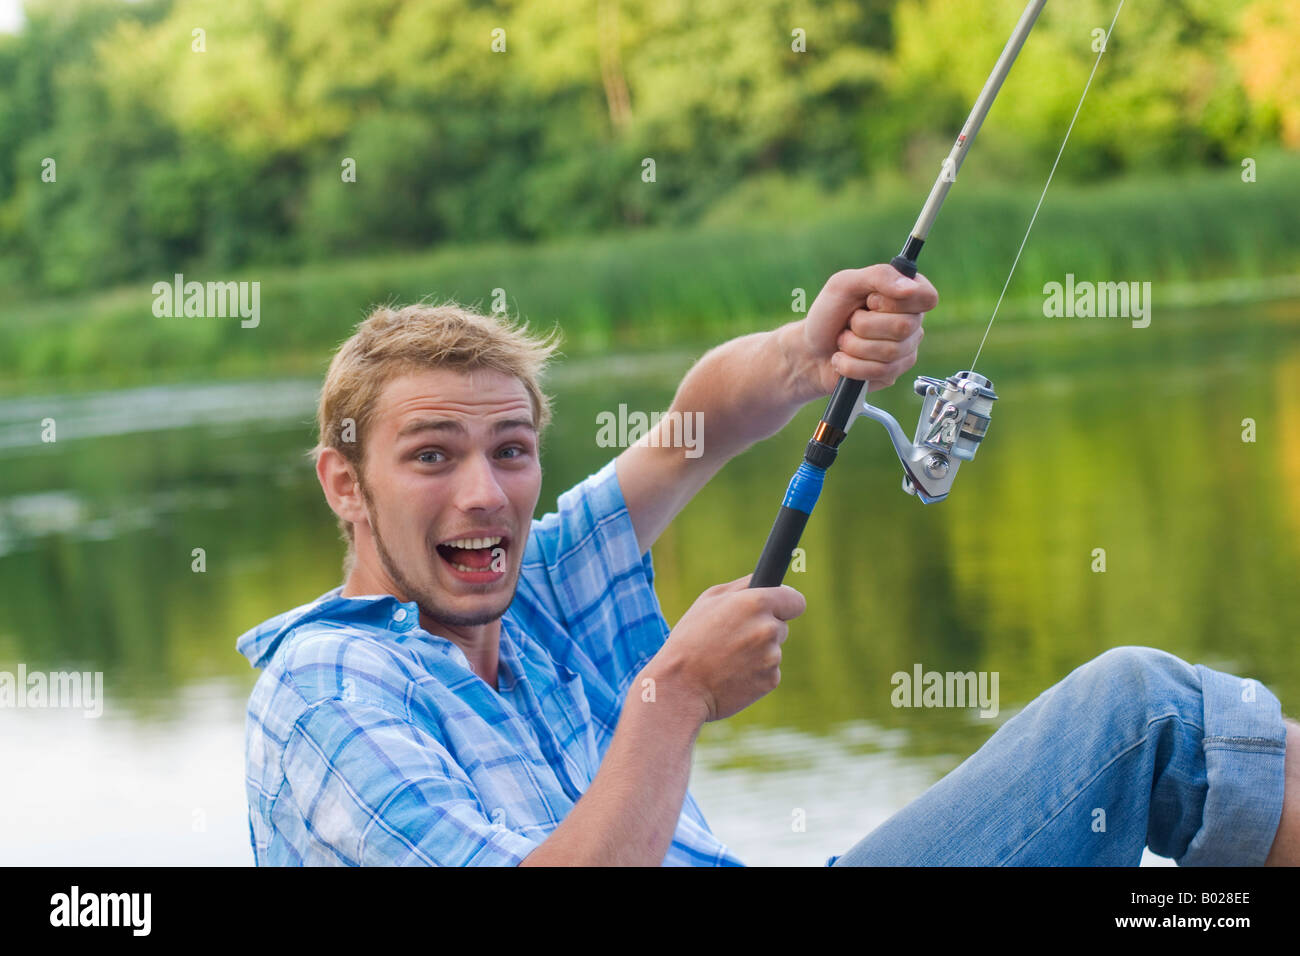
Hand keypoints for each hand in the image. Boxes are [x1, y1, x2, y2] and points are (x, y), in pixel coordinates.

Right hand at [646, 574, 806, 722]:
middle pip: (782, 625)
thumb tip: (767, 582)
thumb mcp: (708, 600)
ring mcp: (772, 657)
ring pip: (773, 649)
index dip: (786, 603)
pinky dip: (755, 672)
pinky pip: (769, 671)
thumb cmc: (690, 639)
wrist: (681, 687)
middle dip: (764, 629)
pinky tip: (732, 674)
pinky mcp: (771, 680)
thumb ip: (742, 586)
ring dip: (757, 652)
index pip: (795, 600)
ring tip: (727, 657)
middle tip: (733, 637)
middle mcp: (769, 628)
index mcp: (756, 602)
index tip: (780, 608)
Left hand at [798, 264, 937, 395]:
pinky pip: (879, 371)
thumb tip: (911, 286)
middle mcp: (912, 321)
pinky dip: (851, 365)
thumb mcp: (845, 283)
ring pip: (889, 352)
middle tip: (850, 322)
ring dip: (854, 346)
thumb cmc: (828, 314)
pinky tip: (843, 359)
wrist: (810, 351)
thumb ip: (879, 276)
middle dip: (863, 325)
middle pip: (903, 326)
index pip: (926, 297)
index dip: (895, 302)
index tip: (871, 301)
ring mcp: (905, 350)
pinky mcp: (893, 373)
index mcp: (906, 294)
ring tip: (844, 341)